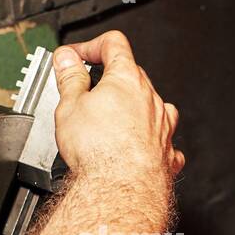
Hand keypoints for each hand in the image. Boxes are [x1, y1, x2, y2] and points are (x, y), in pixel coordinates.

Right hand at [52, 31, 183, 182]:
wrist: (120, 189)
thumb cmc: (99, 150)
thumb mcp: (70, 106)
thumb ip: (70, 78)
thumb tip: (67, 60)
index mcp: (127, 78)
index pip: (113, 44)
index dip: (91, 46)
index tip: (76, 57)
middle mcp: (151, 98)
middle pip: (132, 75)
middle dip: (107, 80)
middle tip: (84, 92)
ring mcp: (162, 126)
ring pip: (151, 106)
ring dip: (131, 108)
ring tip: (110, 122)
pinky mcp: (167, 153)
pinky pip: (161, 139)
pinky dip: (149, 140)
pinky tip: (136, 148)